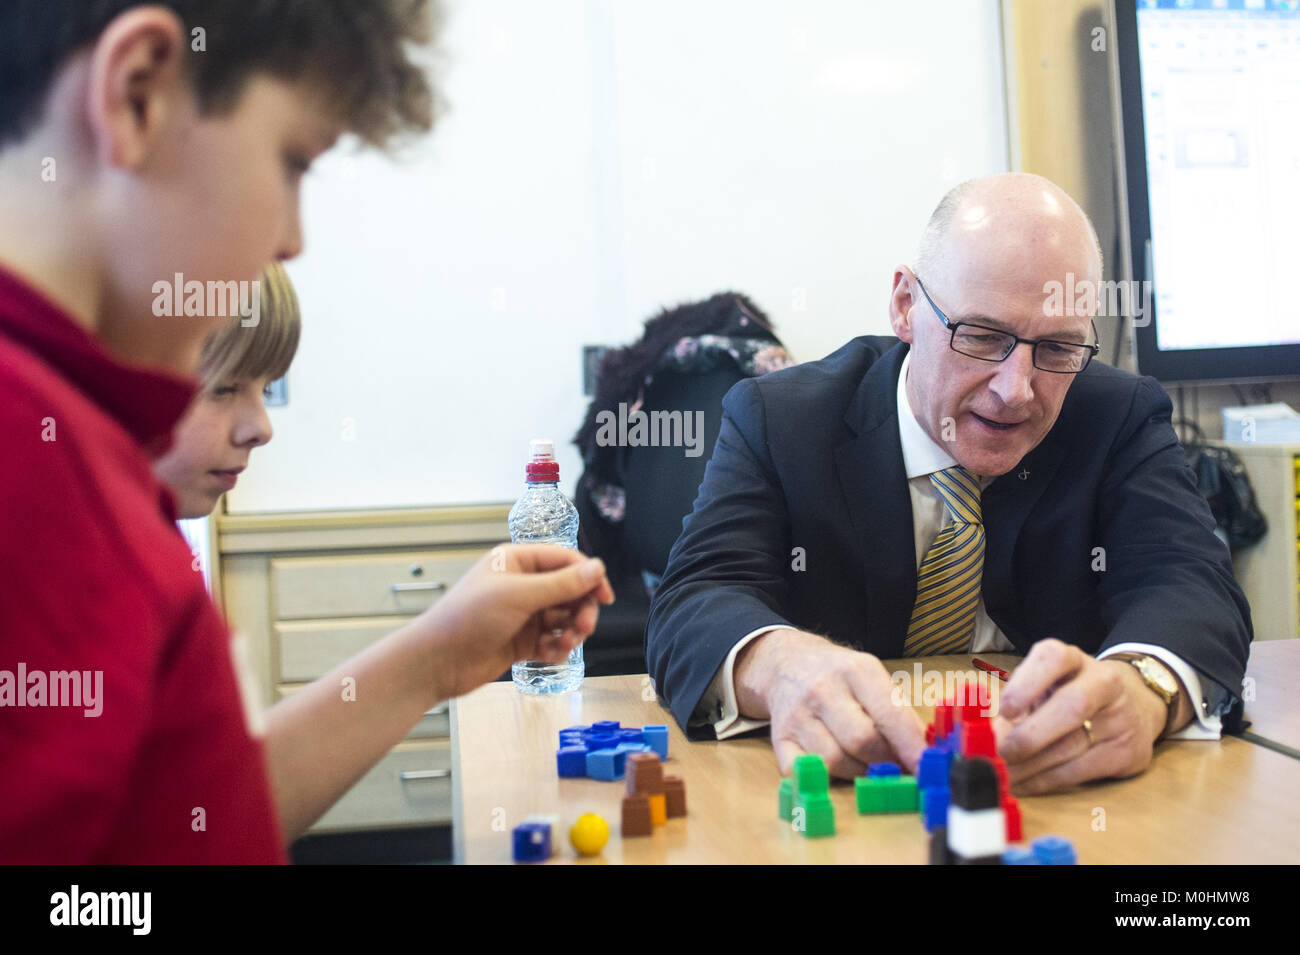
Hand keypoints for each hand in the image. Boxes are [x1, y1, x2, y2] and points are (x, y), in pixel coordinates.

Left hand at [419, 544, 614, 700]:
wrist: (436, 662)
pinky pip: (551, 640)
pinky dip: (557, 648)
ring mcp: (522, 614)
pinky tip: (551, 655)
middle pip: (569, 591)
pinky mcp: (521, 640)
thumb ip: (562, 584)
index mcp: (517, 562)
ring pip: (563, 617)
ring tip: (567, 643)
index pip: (565, 560)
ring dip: (571, 631)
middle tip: (585, 627)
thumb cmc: (468, 619)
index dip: (588, 576)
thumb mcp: (519, 596)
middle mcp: (521, 585)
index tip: (605, 596)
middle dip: (581, 609)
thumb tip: (597, 568)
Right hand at [736, 628, 926, 778]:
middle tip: (891, 763)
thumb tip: (924, 753)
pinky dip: (821, 777)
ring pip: (835, 761)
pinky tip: (833, 764)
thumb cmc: (838, 674)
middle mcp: (823, 689)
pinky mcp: (779, 736)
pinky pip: (802, 771)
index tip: (926, 769)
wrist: (786, 663)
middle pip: (862, 741)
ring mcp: (798, 714)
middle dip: (884, 761)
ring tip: (863, 761)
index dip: (911, 747)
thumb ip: (898, 712)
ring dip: (857, 771)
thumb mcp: (872, 677)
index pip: (890, 715)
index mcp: (856, 670)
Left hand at [995, 639, 1167, 794]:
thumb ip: (1019, 702)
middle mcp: (1103, 683)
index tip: (1006, 709)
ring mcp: (1120, 718)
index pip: (1052, 658)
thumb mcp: (1047, 684)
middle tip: (1001, 752)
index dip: (1026, 684)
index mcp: (1073, 659)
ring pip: (1071, 746)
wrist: (1138, 704)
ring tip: (1003, 774)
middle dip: (1030, 734)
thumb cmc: (1073, 692)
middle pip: (1070, 706)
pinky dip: (1044, 781)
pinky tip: (1023, 784)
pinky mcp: (1126, 753)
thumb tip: (985, 735)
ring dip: (1030, 766)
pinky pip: (1078, 772)